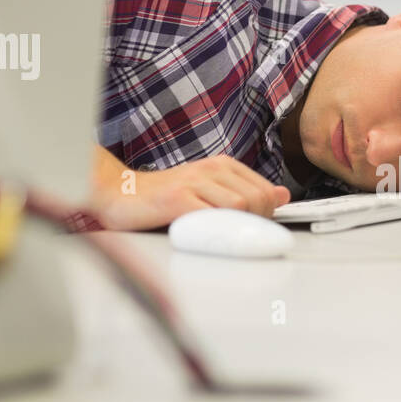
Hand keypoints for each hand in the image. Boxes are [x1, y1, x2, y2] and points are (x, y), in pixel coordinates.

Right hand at [90, 150, 291, 229]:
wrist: (119, 193)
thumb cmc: (163, 196)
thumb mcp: (211, 187)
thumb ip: (245, 190)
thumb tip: (281, 195)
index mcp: (222, 165)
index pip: (264, 189)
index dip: (267, 213)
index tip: (254, 227)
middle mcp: (211, 169)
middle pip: (256, 198)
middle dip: (257, 221)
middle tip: (240, 235)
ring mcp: (194, 183)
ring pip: (239, 205)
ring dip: (239, 227)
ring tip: (225, 237)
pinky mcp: (177, 199)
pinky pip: (212, 215)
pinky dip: (219, 229)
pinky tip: (211, 236)